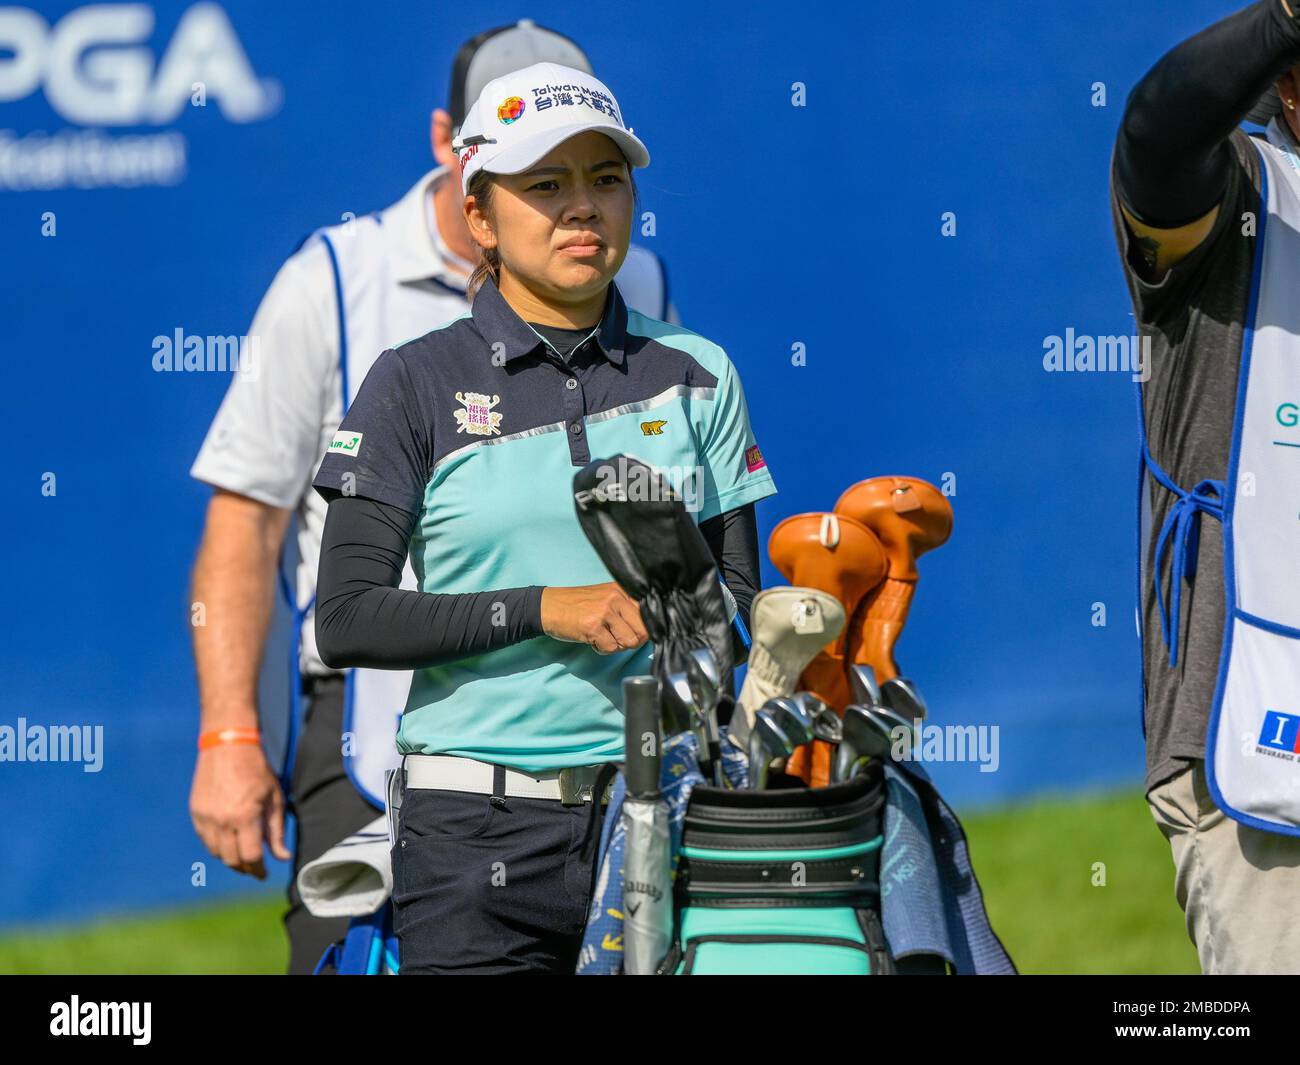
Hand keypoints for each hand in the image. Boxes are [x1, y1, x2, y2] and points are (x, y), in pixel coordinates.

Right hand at [189, 740, 289, 879]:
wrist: (228, 745)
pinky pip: (205, 840)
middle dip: (245, 868)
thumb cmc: (256, 770)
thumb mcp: (274, 798)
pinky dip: (217, 846)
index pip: (250, 857)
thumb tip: (282, 857)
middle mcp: (222, 820)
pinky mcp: (195, 812)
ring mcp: (205, 817)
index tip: (263, 874)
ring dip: (230, 859)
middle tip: (255, 868)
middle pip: (232, 859)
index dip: (258, 870)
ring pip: (216, 853)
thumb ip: (276, 831)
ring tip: (243, 858)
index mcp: (245, 816)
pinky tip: (229, 843)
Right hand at [540, 582, 648, 653]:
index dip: (642, 629)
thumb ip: (625, 608)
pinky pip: (611, 648)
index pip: (649, 614)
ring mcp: (605, 611)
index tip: (631, 632)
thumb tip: (646, 630)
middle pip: (643, 631)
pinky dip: (601, 649)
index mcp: (621, 589)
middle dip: (631, 640)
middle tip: (615, 638)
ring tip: (602, 637)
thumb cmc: (576, 605)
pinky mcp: (593, 626)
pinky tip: (592, 639)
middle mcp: (616, 597)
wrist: (547, 606)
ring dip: (616, 646)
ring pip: (629, 641)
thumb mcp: (604, 597)